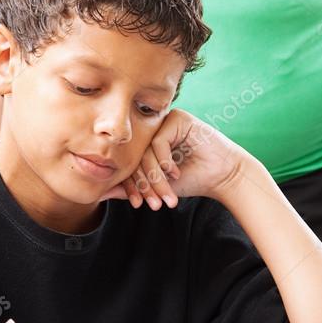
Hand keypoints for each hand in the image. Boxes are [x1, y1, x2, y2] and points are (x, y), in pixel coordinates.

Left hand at [101, 109, 247, 209]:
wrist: (222, 175)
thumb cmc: (191, 179)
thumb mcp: (156, 187)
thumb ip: (129, 188)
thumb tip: (99, 194)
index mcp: (145, 142)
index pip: (128, 162)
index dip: (131, 185)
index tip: (138, 203)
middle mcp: (152, 129)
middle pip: (136, 157)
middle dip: (146, 185)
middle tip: (155, 204)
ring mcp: (164, 121)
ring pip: (146, 151)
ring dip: (156, 178)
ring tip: (168, 195)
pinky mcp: (177, 118)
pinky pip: (159, 142)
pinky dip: (165, 162)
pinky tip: (175, 173)